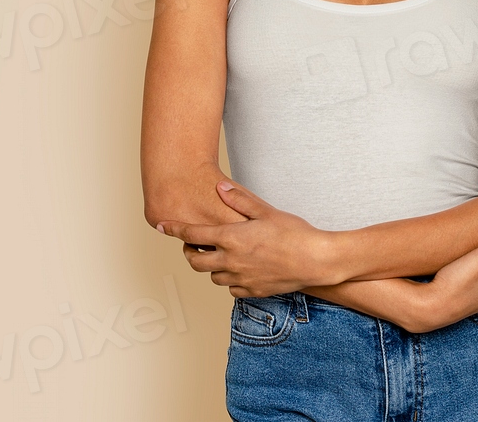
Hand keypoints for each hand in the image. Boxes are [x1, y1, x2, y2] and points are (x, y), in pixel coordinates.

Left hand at [156, 181, 335, 297]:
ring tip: (219, 256)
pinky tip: (239, 271)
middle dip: (190, 251)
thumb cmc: (294, 233)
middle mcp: (231, 261)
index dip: (174, 228)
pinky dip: (229, 280)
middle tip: (193, 244)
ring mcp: (241, 278)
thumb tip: (220, 186)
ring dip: (211, 266)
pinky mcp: (252, 291)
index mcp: (231, 238)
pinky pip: (231, 289)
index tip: (161, 225)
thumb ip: (240, 199)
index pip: (192, 234)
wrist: (316, 261)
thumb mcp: (266, 211)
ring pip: (212, 276)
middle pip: (195, 261)